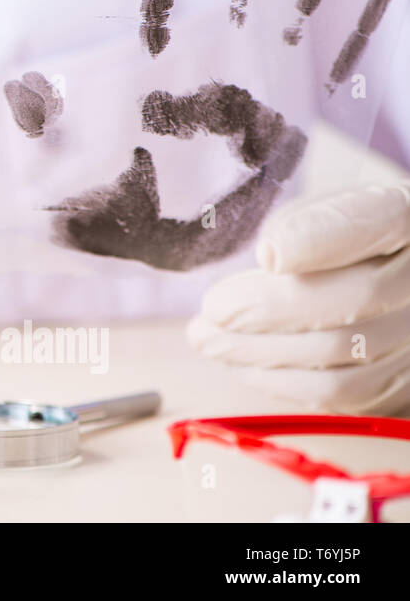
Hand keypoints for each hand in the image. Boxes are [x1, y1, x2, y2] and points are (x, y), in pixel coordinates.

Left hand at [187, 182, 409, 413]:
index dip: (320, 238)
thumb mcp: (317, 210)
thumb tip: (273, 258)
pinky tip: (244, 363)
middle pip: (357, 296)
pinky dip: (284, 380)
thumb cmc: (334, 239)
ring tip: (209, 340)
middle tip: (211, 311)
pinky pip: (345, 390)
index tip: (266, 254)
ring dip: (263, 351)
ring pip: (345, 351)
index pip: (377, 218)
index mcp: (406, 214)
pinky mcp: (405, 380)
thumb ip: (302, 225)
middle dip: (268, 308)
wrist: (375, 278)